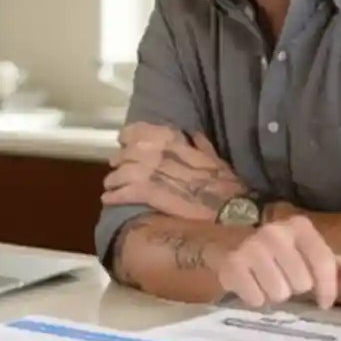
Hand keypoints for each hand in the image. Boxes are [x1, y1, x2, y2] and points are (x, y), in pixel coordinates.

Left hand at [101, 122, 248, 220]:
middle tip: (115, 164)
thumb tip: (191, 133)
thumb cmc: (228, 186)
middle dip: (120, 158)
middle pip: (130, 152)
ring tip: (109, 185)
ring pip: (123, 171)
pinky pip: (124, 192)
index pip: (146, 131)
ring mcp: (155, 174)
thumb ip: (200, 145)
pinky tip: (107, 199)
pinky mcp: (151, 195)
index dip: (131, 134)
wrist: (232, 208)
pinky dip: (114, 195)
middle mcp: (162, 155)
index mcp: (178, 144)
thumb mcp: (216, 159)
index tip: (124, 138)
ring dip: (114, 178)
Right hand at [214, 215, 340, 308]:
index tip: (324, 303)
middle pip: (302, 283)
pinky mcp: (232, 265)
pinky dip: (255, 298)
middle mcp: (275, 232)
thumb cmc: (278, 253)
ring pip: (279, 293)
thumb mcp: (308, 254)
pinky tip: (251, 285)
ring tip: (267, 283)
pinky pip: (256, 299)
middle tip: (284, 280)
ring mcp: (251, 247)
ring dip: (275, 294)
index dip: (328, 288)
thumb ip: (337, 267)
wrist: (229, 245)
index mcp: (299, 227)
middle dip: (295, 288)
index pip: (324, 262)